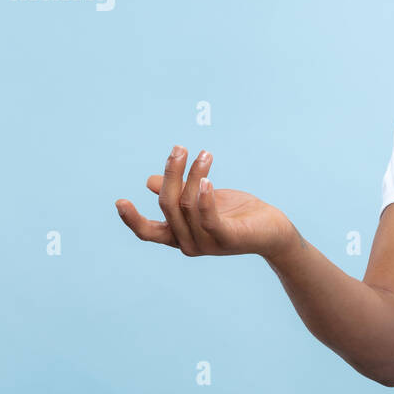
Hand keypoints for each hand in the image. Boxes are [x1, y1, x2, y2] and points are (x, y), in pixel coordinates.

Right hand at [115, 145, 293, 257]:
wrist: (273, 231)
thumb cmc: (237, 214)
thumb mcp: (204, 200)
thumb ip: (178, 193)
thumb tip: (150, 181)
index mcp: (179, 236)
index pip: (149, 232)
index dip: (132, 219)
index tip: (119, 201)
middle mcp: (188, 244)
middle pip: (168, 205)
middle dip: (171, 173)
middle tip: (179, 149)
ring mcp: (207, 244)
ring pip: (187, 204)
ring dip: (193, 174)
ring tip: (205, 154)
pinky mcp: (227, 239)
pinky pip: (209, 218)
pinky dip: (205, 197)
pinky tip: (206, 179)